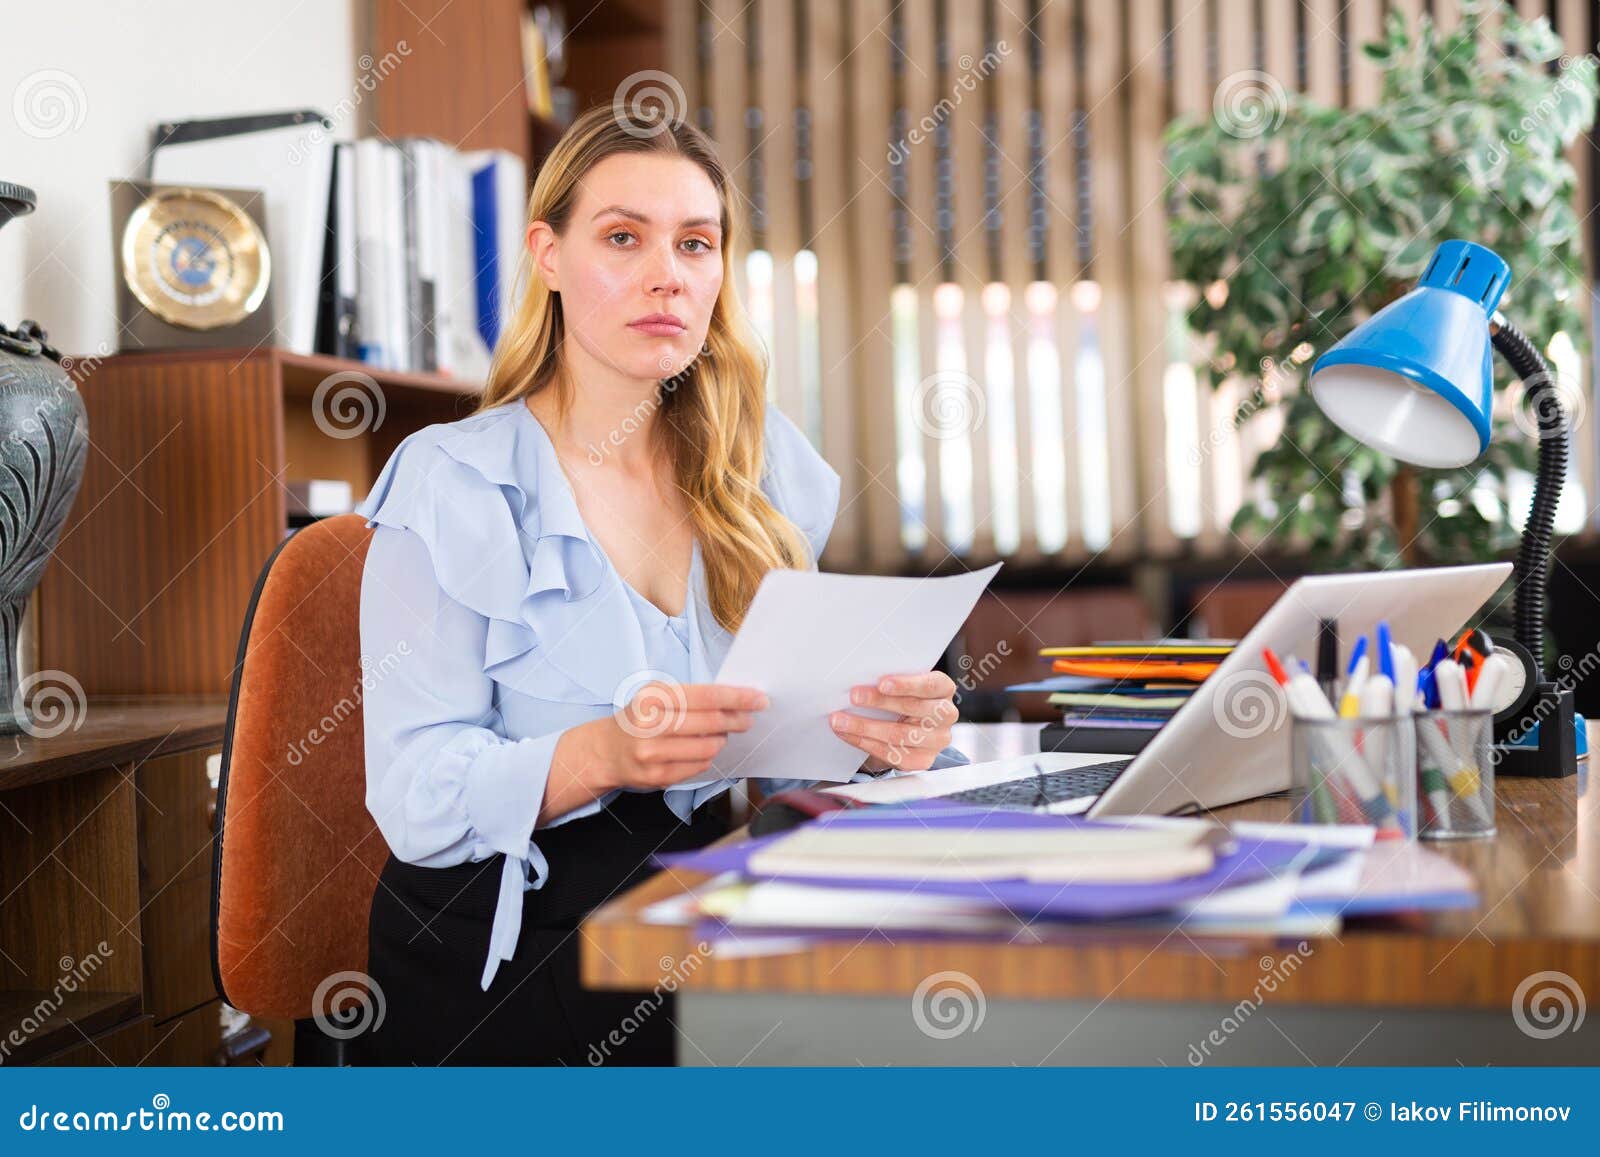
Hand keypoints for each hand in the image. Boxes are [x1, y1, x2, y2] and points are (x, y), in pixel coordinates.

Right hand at [549, 683, 766, 810]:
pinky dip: (706, 757)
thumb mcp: (657, 696)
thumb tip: (736, 702)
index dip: (737, 698)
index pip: (706, 696)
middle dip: (736, 720)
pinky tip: (701, 750)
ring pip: (708, 747)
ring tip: (717, 735)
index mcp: (652, 697)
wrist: (606, 750)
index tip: (759, 699)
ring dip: (720, 741)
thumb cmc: (639, 719)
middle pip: (710, 723)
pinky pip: (698, 767)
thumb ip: (692, 697)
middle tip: (747, 720)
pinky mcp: (656, 776)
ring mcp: (652, 753)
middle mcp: (649, 724)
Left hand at [829, 671, 957, 772]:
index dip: (906, 684)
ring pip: (899, 734)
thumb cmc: (903, 699)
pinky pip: (892, 754)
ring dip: (864, 727)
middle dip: (878, 702)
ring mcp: (938, 740)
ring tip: (840, 720)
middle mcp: (946, 714)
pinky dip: (865, 743)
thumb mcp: (902, 686)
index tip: (881, 683)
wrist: (908, 728)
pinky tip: (848, 735)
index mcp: (943, 689)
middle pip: (912, 708)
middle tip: (853, 696)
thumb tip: (859, 679)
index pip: (930, 685)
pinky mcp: (923, 760)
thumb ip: (890, 682)